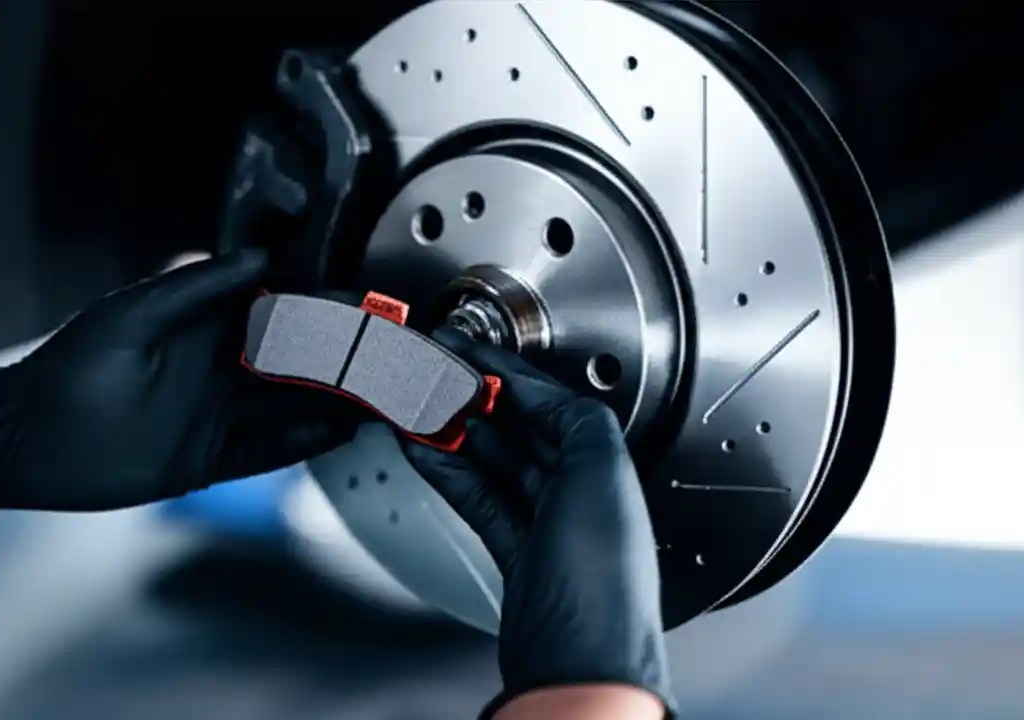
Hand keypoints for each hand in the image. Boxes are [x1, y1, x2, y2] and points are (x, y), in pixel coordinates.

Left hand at [0, 249, 355, 525]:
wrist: (22, 442)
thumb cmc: (67, 370)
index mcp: (203, 327)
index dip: (321, 309)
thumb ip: (194, 287)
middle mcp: (217, 370)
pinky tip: (337, 432)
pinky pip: (265, 450)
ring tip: (379, 395)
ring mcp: (215, 416)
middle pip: (294, 363)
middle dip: (342, 358)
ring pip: (289, 407)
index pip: (276, 313)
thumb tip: (259, 257)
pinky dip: (301, 442)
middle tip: (389, 356)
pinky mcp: (206, 459)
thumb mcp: (130, 316)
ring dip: (334, 401)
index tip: (362, 305)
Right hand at [402, 329, 673, 717]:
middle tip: (434, 373)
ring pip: (493, 461)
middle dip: (475, 397)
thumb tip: (542, 393)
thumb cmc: (600, 577)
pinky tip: (422, 450)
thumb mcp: (599, 473)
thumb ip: (576, 421)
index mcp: (604, 465)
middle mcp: (578, 490)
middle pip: (519, 428)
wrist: (577, 660)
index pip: (550, 401)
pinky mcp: (516, 552)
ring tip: (418, 406)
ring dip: (454, 432)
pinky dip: (448, 471)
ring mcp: (545, 522)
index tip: (467, 349)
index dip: (506, 372)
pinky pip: (478, 497)